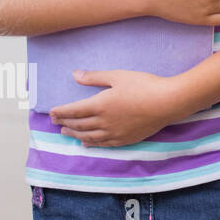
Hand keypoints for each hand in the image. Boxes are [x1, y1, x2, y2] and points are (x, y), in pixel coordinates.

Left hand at [49, 70, 187, 146]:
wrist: (168, 102)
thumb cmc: (144, 85)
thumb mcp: (118, 76)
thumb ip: (95, 77)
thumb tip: (75, 75)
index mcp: (100, 105)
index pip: (73, 111)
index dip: (60, 112)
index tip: (51, 112)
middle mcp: (103, 122)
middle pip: (78, 125)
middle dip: (65, 122)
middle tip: (56, 122)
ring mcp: (114, 133)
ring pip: (88, 136)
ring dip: (74, 134)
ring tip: (66, 132)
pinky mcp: (124, 139)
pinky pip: (102, 144)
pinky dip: (91, 143)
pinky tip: (86, 143)